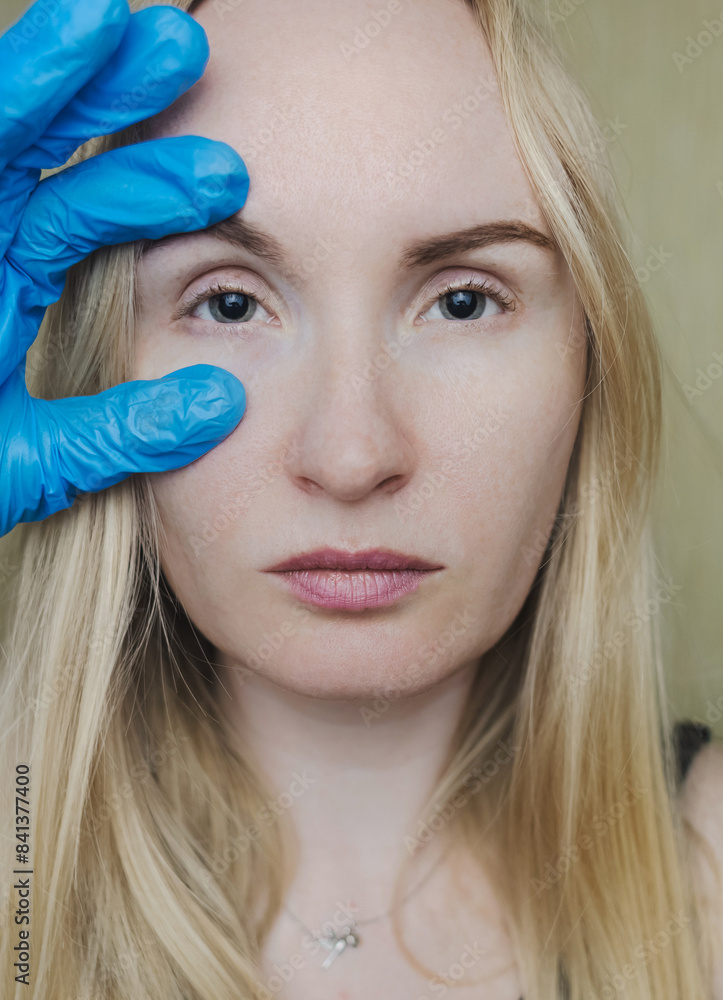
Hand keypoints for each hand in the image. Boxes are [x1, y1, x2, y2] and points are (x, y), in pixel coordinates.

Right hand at [0, 0, 249, 536]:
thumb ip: (119, 432)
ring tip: (102, 15)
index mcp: (9, 281)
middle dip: (105, 93)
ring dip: (37, 74)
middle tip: (186, 43)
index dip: (150, 185)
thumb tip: (224, 402)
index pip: (83, 213)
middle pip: (40, 147)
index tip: (231, 171)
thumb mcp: (35, 458)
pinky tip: (38, 53)